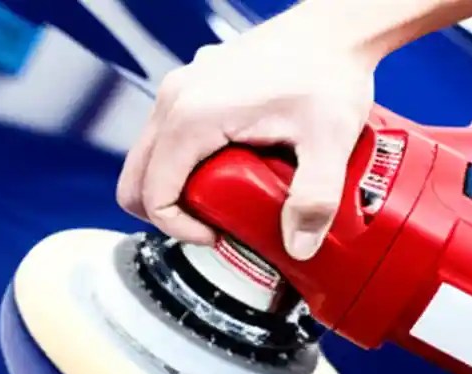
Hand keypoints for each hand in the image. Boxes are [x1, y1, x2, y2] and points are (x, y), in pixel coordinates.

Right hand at [116, 1, 382, 259]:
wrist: (335, 30)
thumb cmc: (328, 70)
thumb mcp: (329, 142)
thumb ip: (315, 199)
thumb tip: (298, 246)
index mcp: (192, 116)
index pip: (154, 195)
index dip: (179, 229)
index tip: (217, 236)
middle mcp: (174, 99)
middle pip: (136, 180)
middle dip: (169, 214)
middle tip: (214, 225)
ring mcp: (179, 89)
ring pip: (149, 159)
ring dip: (176, 189)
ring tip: (225, 199)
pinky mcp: (191, 87)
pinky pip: (167, 138)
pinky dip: (185, 164)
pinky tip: (231, 168)